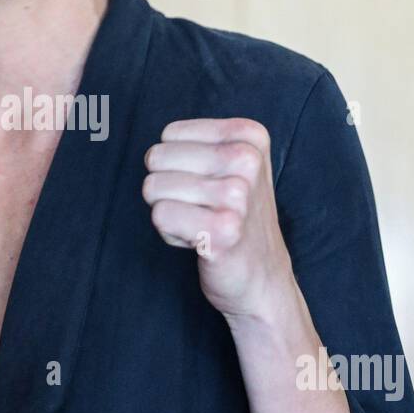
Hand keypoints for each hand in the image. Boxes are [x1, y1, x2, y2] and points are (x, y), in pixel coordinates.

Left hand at [142, 117, 294, 322]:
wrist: (262, 277)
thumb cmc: (234, 217)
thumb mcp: (229, 165)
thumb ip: (193, 144)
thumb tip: (150, 153)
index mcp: (249, 135)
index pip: (169, 135)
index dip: (176, 164)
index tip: (207, 185)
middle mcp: (247, 159)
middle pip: (157, 158)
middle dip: (167, 188)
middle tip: (200, 208)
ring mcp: (237, 195)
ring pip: (153, 187)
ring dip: (168, 212)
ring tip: (201, 224)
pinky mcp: (223, 230)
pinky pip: (160, 215)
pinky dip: (170, 233)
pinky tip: (199, 241)